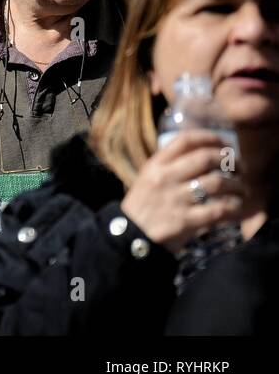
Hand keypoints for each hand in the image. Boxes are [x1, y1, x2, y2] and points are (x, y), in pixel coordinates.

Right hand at [120, 130, 250, 253]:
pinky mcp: (185, 221)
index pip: (184, 141)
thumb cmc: (144, 204)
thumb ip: (170, 166)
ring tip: (242, 189)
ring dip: (236, 185)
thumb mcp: (149, 179)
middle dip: (229, 161)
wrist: (131, 236)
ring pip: (216, 183)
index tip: (224, 143)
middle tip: (239, 167)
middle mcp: (165, 178)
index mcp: (155, 165)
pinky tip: (237, 207)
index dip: (209, 137)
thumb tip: (204, 156)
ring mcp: (176, 199)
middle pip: (205, 158)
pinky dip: (233, 208)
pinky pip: (218, 210)